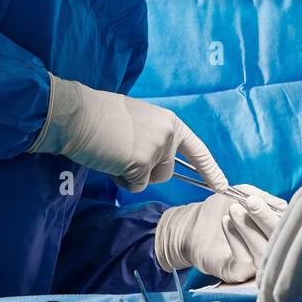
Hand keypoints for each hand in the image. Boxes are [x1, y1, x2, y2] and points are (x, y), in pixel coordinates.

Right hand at [30, 75, 227, 192]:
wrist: (79, 115)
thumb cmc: (102, 117)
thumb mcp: (139, 121)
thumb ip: (153, 137)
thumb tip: (155, 160)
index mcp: (170, 123)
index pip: (196, 150)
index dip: (210, 169)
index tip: (222, 186)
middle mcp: (169, 135)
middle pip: (167, 172)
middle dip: (146, 171)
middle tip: (123, 151)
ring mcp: (156, 149)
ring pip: (151, 180)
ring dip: (133, 175)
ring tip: (116, 153)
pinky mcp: (141, 163)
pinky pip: (135, 185)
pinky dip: (121, 179)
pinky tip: (110, 160)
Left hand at [156, 184, 285, 282]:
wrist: (192, 224)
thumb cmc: (221, 207)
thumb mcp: (244, 194)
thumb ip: (264, 198)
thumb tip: (283, 206)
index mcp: (275, 230)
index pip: (286, 226)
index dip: (275, 213)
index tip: (259, 199)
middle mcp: (270, 249)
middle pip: (278, 241)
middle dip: (265, 220)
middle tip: (252, 202)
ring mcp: (255, 264)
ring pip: (262, 252)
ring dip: (248, 229)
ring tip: (233, 210)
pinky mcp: (238, 273)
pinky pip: (244, 261)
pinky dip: (236, 240)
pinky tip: (226, 223)